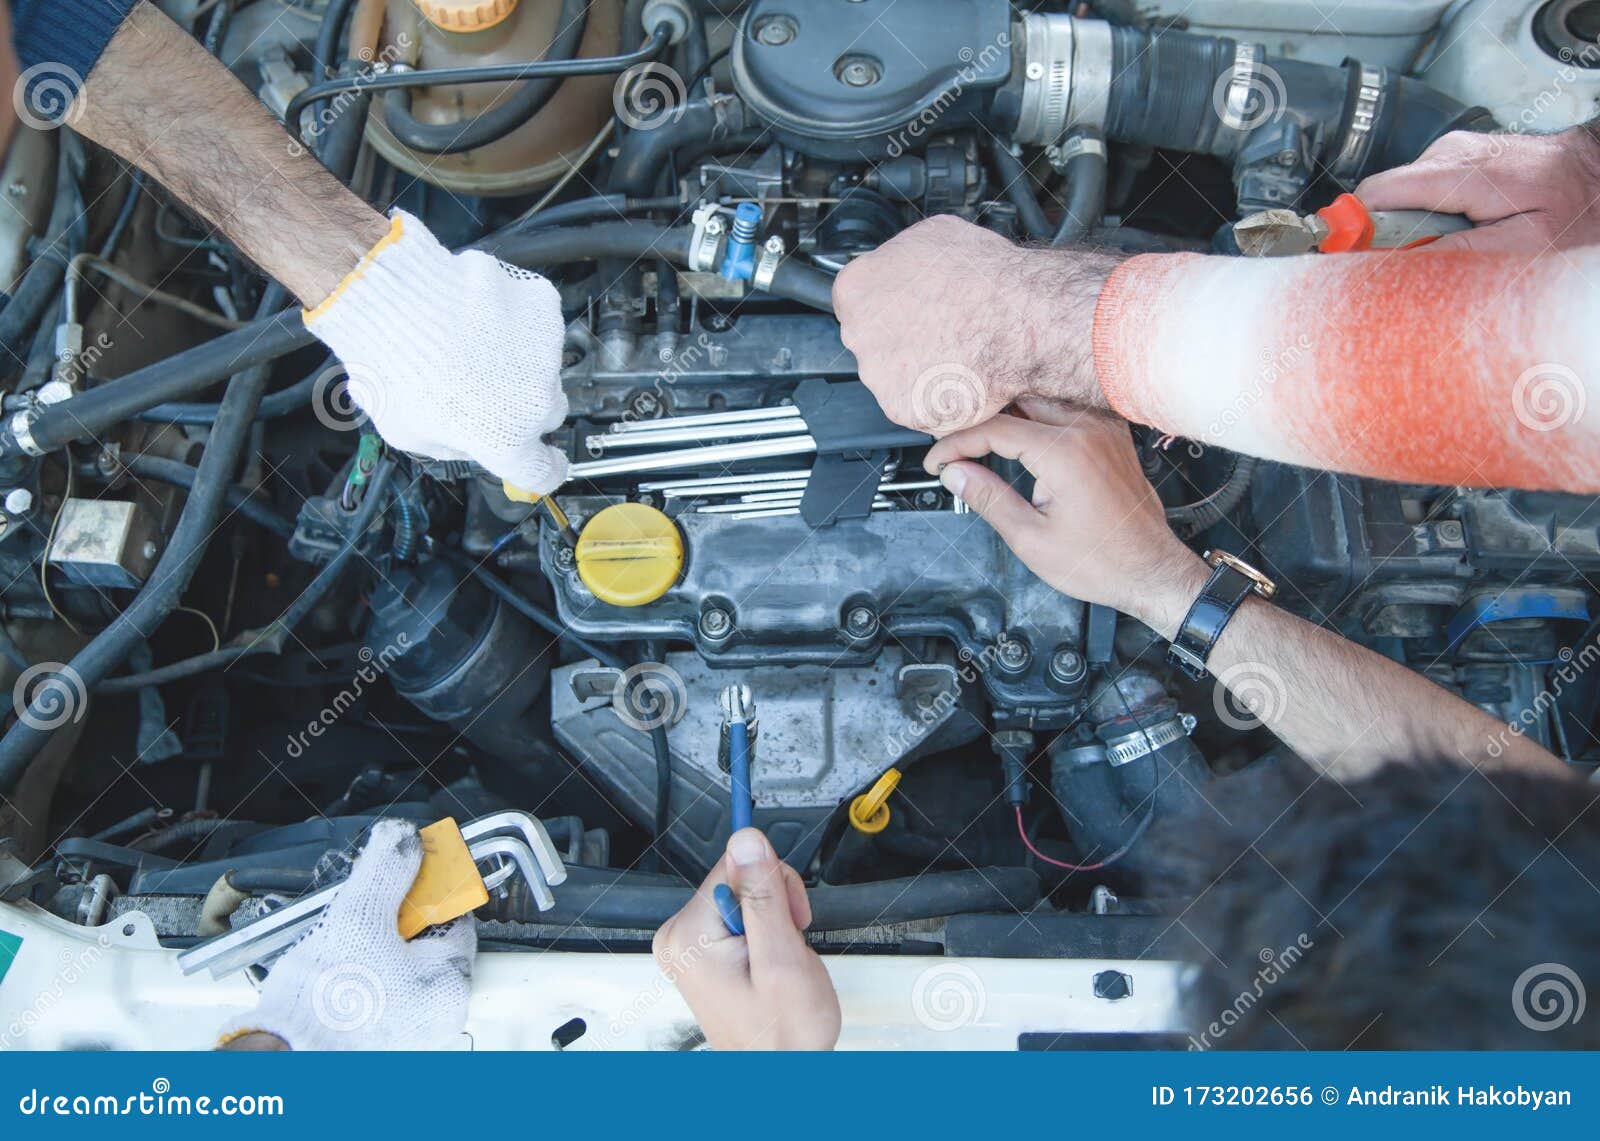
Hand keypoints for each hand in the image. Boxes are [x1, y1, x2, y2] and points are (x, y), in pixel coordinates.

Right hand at [217, 820, 475, 1050]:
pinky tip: (331, 976)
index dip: (427, 890)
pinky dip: (358, 979)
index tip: (406, 875)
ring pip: (397, 970)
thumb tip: (404, 838)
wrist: (280, 1058)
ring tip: (338, 948)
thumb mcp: (359, 914)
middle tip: (362, 914)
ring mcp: (407, 1034)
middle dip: (393, 921)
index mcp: (449, 985)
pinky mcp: (375, 1045)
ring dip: (371, 950)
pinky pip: (376, 996)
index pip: (455, 917)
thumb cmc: (323, 1004)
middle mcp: (436, 1016)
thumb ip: (387, 869)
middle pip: (425, 944)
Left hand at [305, 211, 569, 492]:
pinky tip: (478, 313)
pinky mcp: (543, 309)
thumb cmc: (390, 365)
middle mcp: (536, 401)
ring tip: (471, 341)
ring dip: (518, 357)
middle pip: (547, 412)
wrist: (390, 299)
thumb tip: (467, 439)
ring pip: (542, 363)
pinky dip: (515, 317)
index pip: (545, 471)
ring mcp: (544, 353)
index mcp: (506, 442)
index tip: (546, 461)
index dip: (546, 468)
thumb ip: (451, 444)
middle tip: (485, 386)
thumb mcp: (407, 431)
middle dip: (523, 404)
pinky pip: (537, 320)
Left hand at [653, 829, 840, 1049]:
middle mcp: (679, 937)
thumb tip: (747, 841)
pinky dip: (764, 934)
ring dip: (772, 921)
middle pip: (738, 878)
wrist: (781, 1072)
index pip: (735, 864)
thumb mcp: (782, 960)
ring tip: (780, 961)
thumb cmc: (782, 1036)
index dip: (774, 884)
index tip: (788, 915)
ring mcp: (689, 946)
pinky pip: (739, 918)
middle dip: (775, 905)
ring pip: (743, 896)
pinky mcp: (702, 952)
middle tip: (787, 945)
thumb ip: (764, 897)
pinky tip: (769, 962)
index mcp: (689, 935)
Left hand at [833, 215, 1117, 435]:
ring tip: (958, 353)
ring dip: (920, 370)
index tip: (909, 309)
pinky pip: (917, 406)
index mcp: (857, 287)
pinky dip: (937, 398)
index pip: (857, 300)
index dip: (889, 305)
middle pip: (874, 341)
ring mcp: (878, 376)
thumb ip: (903, 257)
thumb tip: (905, 264)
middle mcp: (859, 334)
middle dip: (903, 340)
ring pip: (894, 377)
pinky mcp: (902, 409)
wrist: (1019, 321)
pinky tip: (961, 377)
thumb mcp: (935, 235)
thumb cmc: (984, 278)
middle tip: (942, 331)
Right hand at [926, 409, 1206, 634]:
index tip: (938, 461)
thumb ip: (989, 498)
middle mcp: (1087, 431)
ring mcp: (1103, 430)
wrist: (1150, 571)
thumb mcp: (1031, 538)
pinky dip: (1038, 418)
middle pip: (1017, 403)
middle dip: (979, 422)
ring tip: (979, 441)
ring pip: (1042, 402)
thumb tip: (956, 473)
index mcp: (1064, 453)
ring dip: (1008, 417)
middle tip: (954, 446)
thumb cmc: (1102, 562)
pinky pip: (1067, 412)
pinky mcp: (1112, 437)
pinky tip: (1021, 438)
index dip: (957, 443)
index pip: (994, 429)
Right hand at [1355, 127, 1599, 251]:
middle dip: (1388, 234)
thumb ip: (1457, 253)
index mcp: (1460, 172)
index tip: (1344, 256)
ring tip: (1446, 241)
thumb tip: (1399, 266)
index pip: (1378, 193)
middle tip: (1411, 262)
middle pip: (1384, 198)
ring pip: (1398, 196)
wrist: (1595, 173)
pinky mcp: (1452, 156)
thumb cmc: (1570, 207)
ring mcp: (1449, 150)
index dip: (1355, 227)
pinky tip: (1453, 225)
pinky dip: (1423, 213)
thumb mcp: (1522, 244)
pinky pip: (1416, 190)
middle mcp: (1448, 152)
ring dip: (1410, 225)